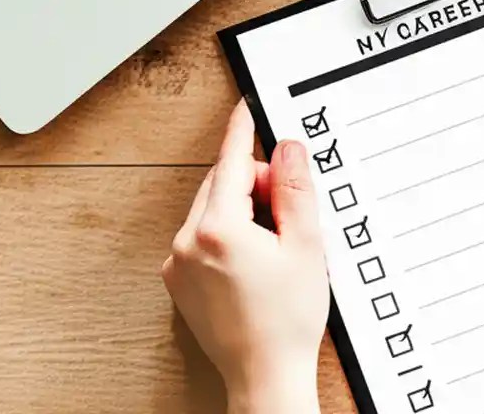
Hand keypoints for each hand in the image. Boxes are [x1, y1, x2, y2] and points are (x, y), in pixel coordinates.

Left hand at [162, 102, 328, 413]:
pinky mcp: (177, 280)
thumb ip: (295, 189)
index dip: (243, 132)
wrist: (265, 374)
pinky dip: (225, 234)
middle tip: (288, 214)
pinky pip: (200, 236)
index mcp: (218, 229)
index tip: (246, 110)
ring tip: (274, 247)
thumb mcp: (305, 245)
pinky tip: (254, 261)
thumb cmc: (286, 320)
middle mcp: (187, 242)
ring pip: (210, 210)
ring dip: (240, 211)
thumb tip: (286, 149)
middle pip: (221, 184)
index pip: (231, 162)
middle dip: (253, 186)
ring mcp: (177, 263)